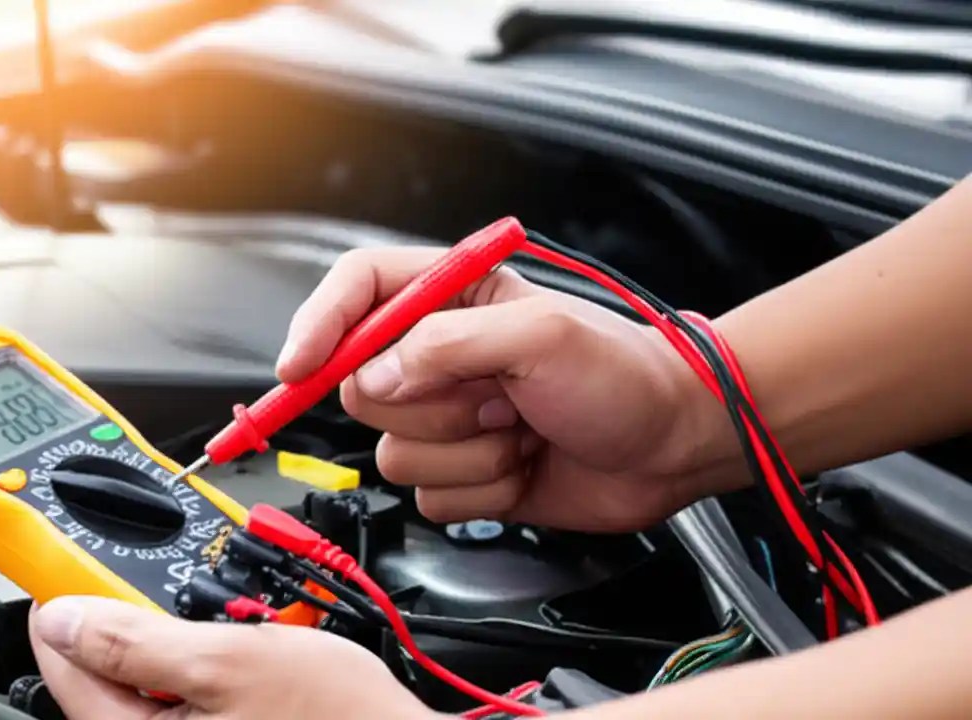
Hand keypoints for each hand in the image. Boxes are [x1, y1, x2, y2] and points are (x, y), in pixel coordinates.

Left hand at [29, 596, 438, 719]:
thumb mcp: (230, 660)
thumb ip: (136, 641)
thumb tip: (65, 615)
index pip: (63, 666)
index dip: (65, 599)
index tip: (68, 558)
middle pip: (102, 675)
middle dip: (133, 621)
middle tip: (177, 590)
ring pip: (145, 682)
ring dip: (174, 639)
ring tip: (228, 624)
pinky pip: (182, 697)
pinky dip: (200, 662)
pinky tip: (240, 647)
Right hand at [278, 247, 738, 531]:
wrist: (672, 444)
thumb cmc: (623, 374)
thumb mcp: (540, 336)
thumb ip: (447, 346)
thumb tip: (377, 374)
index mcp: (451, 299)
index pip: (356, 293)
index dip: (318, 326)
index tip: (300, 367)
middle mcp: (437, 357)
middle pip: (362, 389)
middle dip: (432, 406)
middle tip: (497, 396)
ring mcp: (448, 419)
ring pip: (393, 453)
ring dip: (467, 454)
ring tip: (521, 430)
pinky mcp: (462, 474)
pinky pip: (428, 499)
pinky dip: (481, 492)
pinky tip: (525, 466)